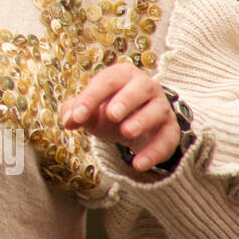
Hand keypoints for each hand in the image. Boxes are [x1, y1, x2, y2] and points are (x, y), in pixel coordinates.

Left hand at [60, 62, 179, 172]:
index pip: (107, 81)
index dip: (91, 97)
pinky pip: (167, 139)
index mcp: (122, 75)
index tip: (77, 116)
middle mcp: (145, 86)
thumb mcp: (90, 110)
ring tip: (126, 132)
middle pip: (140, 88)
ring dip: (142, 121)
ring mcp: (161, 106)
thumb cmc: (109, 112)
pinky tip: (138, 164)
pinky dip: (154, 152)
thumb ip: (75, 111)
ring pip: (157, 110)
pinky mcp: (170, 129)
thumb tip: (68, 120)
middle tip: (112, 114)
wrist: (133, 128)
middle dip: (126, 100)